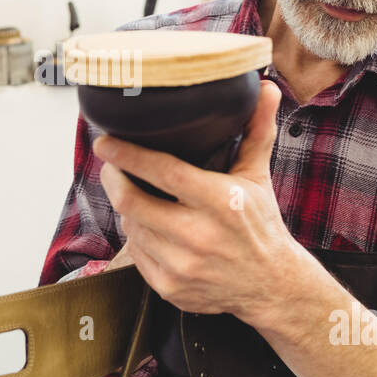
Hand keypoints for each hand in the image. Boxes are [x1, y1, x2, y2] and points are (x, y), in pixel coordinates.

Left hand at [93, 79, 310, 324]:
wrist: (271, 286)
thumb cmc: (260, 225)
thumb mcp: (258, 176)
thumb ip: (256, 130)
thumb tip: (266, 88)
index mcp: (221, 202)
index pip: (163, 172)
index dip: (128, 155)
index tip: (105, 142)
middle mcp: (199, 236)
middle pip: (132, 201)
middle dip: (112, 178)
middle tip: (110, 164)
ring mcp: (182, 266)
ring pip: (131, 226)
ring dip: (127, 207)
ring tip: (136, 194)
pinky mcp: (169, 288)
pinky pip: (135, 253)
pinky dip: (137, 236)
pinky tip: (149, 227)